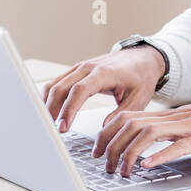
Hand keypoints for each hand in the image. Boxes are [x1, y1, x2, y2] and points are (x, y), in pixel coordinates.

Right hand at [40, 46, 164, 134]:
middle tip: (52, 132)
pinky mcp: (77, 71)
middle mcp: (88, 67)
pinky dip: (50, 97)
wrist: (143, 58)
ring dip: (48, 104)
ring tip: (47, 125)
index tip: (63, 127)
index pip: (79, 91)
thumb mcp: (139, 98)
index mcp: (104, 73)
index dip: (69, 110)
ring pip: (55, 84)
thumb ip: (121, 114)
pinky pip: (58, 82)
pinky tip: (49, 111)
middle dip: (53, 110)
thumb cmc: (142, 77)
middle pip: (61, 88)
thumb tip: (104, 129)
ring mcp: (80, 67)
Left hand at [95, 94, 190, 176]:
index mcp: (167, 116)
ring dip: (128, 153)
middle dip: (110, 145)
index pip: (126, 117)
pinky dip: (160, 155)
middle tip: (103, 165)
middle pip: (129, 124)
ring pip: (147, 134)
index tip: (97, 149)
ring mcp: (187, 127)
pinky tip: (147, 166)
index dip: (106, 133)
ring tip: (121, 171)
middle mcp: (173, 118)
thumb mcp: (188, 124)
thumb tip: (146, 147)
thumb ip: (168, 132)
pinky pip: (178, 146)